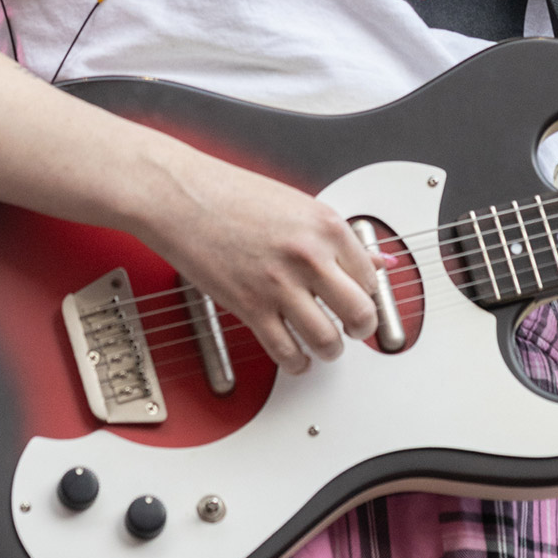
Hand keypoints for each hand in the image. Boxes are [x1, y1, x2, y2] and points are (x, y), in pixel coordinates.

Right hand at [135, 148, 383, 373]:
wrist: (180, 196)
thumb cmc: (230, 194)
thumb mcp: (296, 206)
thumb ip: (338, 239)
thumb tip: (377, 260)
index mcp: (326, 226)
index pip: (370, 277)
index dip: (367, 294)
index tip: (360, 299)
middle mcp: (308, 256)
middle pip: (360, 314)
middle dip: (362, 328)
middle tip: (354, 328)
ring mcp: (279, 284)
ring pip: (328, 341)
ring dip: (331, 350)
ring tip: (325, 345)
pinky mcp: (250, 307)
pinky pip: (287, 353)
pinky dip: (297, 363)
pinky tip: (296, 356)